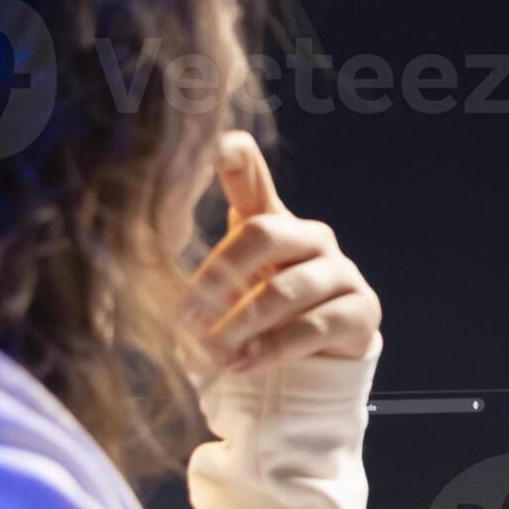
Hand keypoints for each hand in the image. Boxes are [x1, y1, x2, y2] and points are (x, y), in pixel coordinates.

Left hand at [187, 132, 380, 376]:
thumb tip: (146, 272)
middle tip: (185, 316)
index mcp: (273, 224)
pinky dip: (272, 349)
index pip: (254, 181)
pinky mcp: (362, 310)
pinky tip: (242, 364)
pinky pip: (314, 326)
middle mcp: (312, 238)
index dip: (239, 161)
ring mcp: (342, 272)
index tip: (219, 144)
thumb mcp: (228, 293)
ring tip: (211, 353)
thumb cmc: (262, 318)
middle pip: (265, 233)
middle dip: (220, 275)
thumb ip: (198, 277)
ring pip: (287, 289)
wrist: (317, 365)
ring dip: (241, 324)